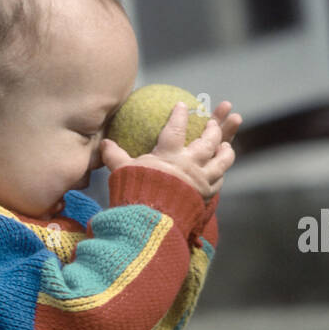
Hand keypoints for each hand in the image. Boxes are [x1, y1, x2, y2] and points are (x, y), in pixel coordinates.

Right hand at [101, 99, 241, 200]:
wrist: (151, 224)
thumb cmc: (135, 194)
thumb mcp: (122, 172)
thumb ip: (115, 156)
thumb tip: (104, 143)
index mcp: (169, 155)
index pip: (176, 128)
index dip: (180, 115)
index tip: (183, 105)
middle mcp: (190, 164)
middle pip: (208, 141)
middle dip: (213, 129)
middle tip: (212, 123)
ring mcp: (201, 180)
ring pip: (221, 161)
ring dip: (225, 151)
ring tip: (225, 146)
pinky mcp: (205, 196)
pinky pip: (218, 182)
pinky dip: (220, 175)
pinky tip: (219, 173)